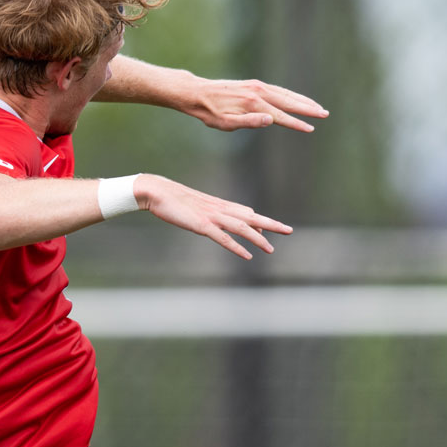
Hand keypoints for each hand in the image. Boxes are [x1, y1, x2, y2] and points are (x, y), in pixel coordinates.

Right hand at [138, 174, 291, 259]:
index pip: (245, 212)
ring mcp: (211, 217)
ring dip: (258, 238)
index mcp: (217, 204)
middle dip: (272, 224)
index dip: (259, 221)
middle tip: (289, 230)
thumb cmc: (171, 198)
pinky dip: (236, 247)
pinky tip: (247, 255)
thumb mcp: (192, 204)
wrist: (156, 191)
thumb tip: (215, 218)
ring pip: (241, 228)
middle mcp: (219, 209)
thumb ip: (206, 211)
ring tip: (271, 249)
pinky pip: (223, 238)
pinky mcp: (201, 225)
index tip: (271, 229)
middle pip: (251, 217)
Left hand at [186, 78, 327, 132]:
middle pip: (289, 101)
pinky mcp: (254, 83)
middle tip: (325, 114)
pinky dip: (291, 94)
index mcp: (252, 104)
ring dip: (303, 100)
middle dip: (308, 108)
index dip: (296, 123)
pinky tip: (298, 99)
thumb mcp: (226, 123)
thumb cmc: (210, 113)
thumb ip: (250, 122)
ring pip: (286, 94)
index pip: (280, 116)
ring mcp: (257, 86)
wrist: (197, 93)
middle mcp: (258, 92)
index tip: (310, 129)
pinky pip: (278, 89)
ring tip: (318, 107)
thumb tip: (271, 120)